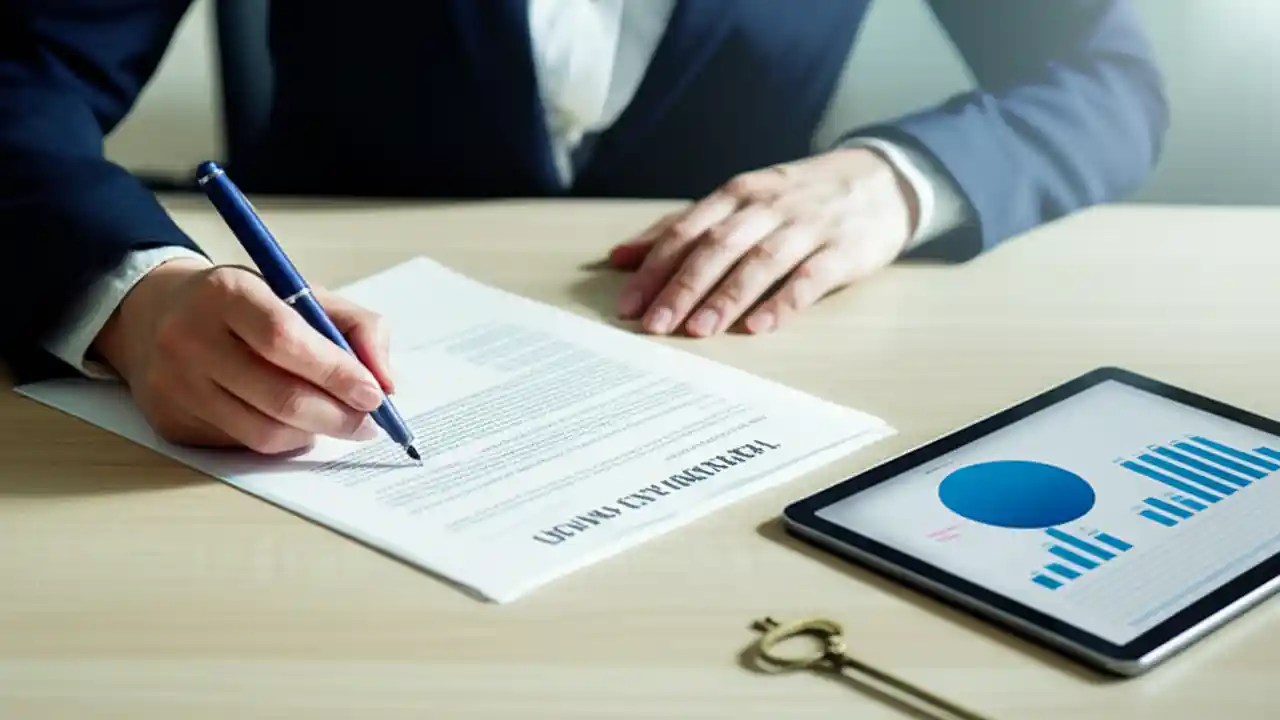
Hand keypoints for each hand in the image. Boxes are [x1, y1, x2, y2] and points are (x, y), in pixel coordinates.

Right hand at [94, 259, 394, 453]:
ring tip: (337, 421)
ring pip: (263, 431)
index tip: (374, 393)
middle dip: (337, 415)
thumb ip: (356, 326)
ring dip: (314, 433)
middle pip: (278, 395)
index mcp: (226, 293)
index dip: (336, 372)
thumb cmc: (244, 305)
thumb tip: (386, 381)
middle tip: (369, 422)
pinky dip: (283, 440)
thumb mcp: (299, 293)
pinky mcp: (172, 421)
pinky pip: (243, 445)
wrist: (154, 315)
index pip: (285, 339)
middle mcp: (190, 338)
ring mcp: (175, 384)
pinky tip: (295, 424)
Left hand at [609, 148, 917, 335]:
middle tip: (654, 325)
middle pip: (717, 246)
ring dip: (726, 297)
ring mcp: (807, 227)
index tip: (629, 305)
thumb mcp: (740, 201)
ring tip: (698, 331)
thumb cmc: (798, 198)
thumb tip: (620, 257)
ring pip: (760, 261)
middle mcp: (768, 206)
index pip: (687, 231)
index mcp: (737, 194)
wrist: (882, 179)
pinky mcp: (843, 250)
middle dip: (683, 287)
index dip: (655, 268)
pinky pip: (809, 277)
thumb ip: (683, 228)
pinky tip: (760, 327)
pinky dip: (784, 302)